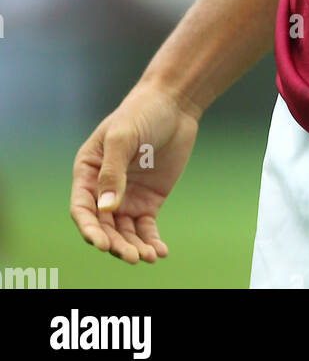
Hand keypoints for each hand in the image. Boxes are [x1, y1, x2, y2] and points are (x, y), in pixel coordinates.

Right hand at [70, 82, 199, 263]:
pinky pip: (146, 227)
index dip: (89, 228)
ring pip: (124, 232)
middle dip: (115, 244)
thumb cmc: (142, 112)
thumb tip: (106, 210)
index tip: (101, 244)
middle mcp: (103, 189)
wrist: (175, 103)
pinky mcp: (149, 200)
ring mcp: (126, 197)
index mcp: (88, 172)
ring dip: (133, 247)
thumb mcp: (123, 137)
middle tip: (131, 256)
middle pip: (104, 226)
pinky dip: (151, 241)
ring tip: (148, 257)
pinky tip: (159, 252)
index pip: (82, 208)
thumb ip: (113, 172)